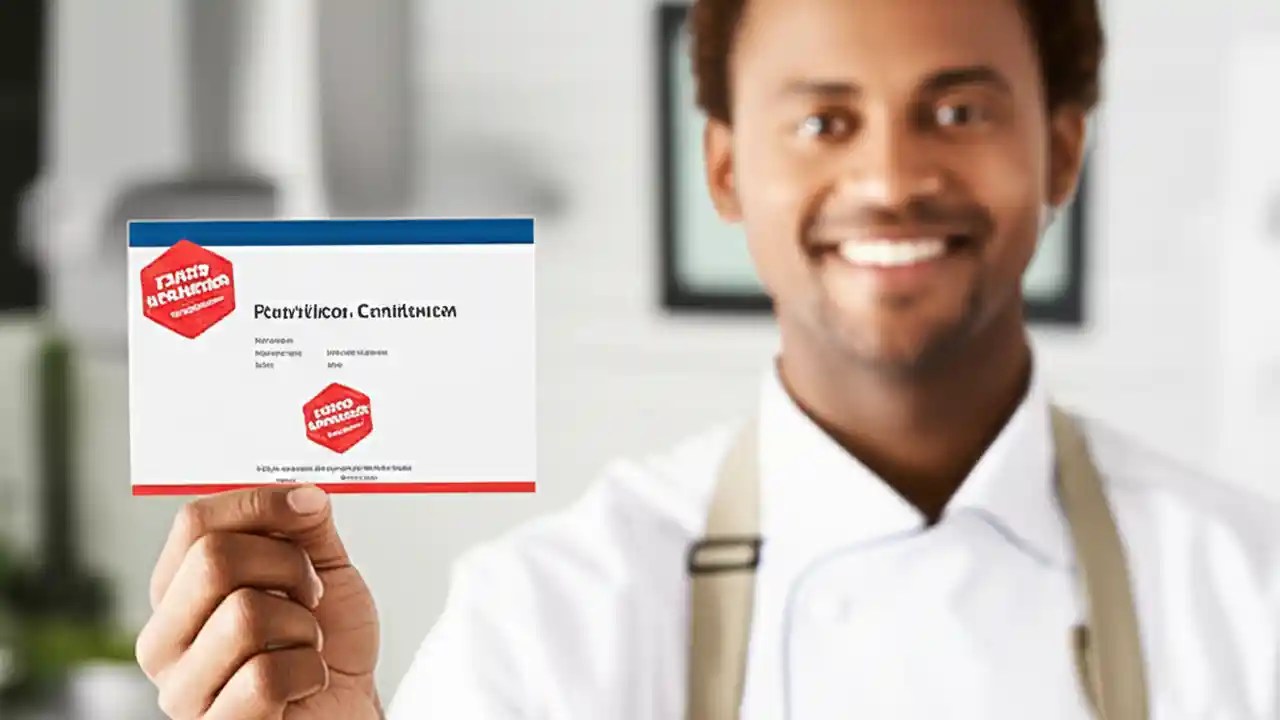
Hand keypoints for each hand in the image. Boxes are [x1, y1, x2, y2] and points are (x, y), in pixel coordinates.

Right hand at [136, 485, 381, 718]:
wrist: (349, 708)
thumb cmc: (329, 646)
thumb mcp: (324, 571)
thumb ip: (307, 527)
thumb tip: (303, 495)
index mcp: (179, 592)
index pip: (194, 522)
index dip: (260, 504)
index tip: (308, 509)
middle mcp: (165, 639)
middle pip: (212, 561)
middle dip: (287, 566)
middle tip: (311, 593)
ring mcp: (183, 690)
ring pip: (244, 617)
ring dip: (303, 626)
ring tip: (306, 644)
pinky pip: (265, 678)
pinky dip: (308, 672)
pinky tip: (305, 682)